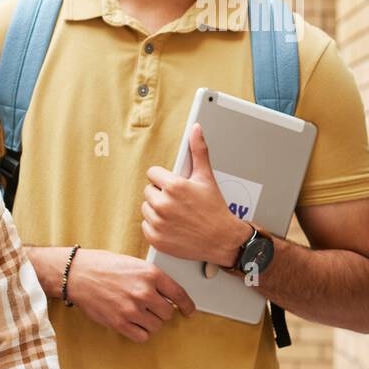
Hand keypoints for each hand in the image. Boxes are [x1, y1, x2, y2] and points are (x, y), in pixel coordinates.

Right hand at [64, 248, 195, 343]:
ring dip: (150, 322)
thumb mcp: (133, 264)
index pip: (179, 294)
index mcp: (150, 274)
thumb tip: (167, 296)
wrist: (76, 274)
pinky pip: (142, 336)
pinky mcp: (119, 323)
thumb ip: (151, 278)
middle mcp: (144, 292)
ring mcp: (132, 309)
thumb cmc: (103, 266)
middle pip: (167, 313)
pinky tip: (132, 323)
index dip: (187, 305)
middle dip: (161, 312)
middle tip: (150, 308)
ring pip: (156, 326)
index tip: (189, 311)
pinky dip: (140, 332)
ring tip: (138, 314)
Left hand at [142, 124, 249, 266]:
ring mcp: (159, 223)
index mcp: (174, 186)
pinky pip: (146, 226)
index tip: (174, 186)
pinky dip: (156, 226)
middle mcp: (163, 204)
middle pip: (148, 191)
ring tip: (176, 213)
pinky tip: (171, 225)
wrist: (222, 239)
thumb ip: (199, 150)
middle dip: (161, 194)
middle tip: (178, 201)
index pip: (153, 173)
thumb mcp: (206, 177)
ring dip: (157, 209)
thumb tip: (195, 129)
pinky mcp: (155, 238)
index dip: (164, 178)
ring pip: (146, 208)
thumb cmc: (215, 208)